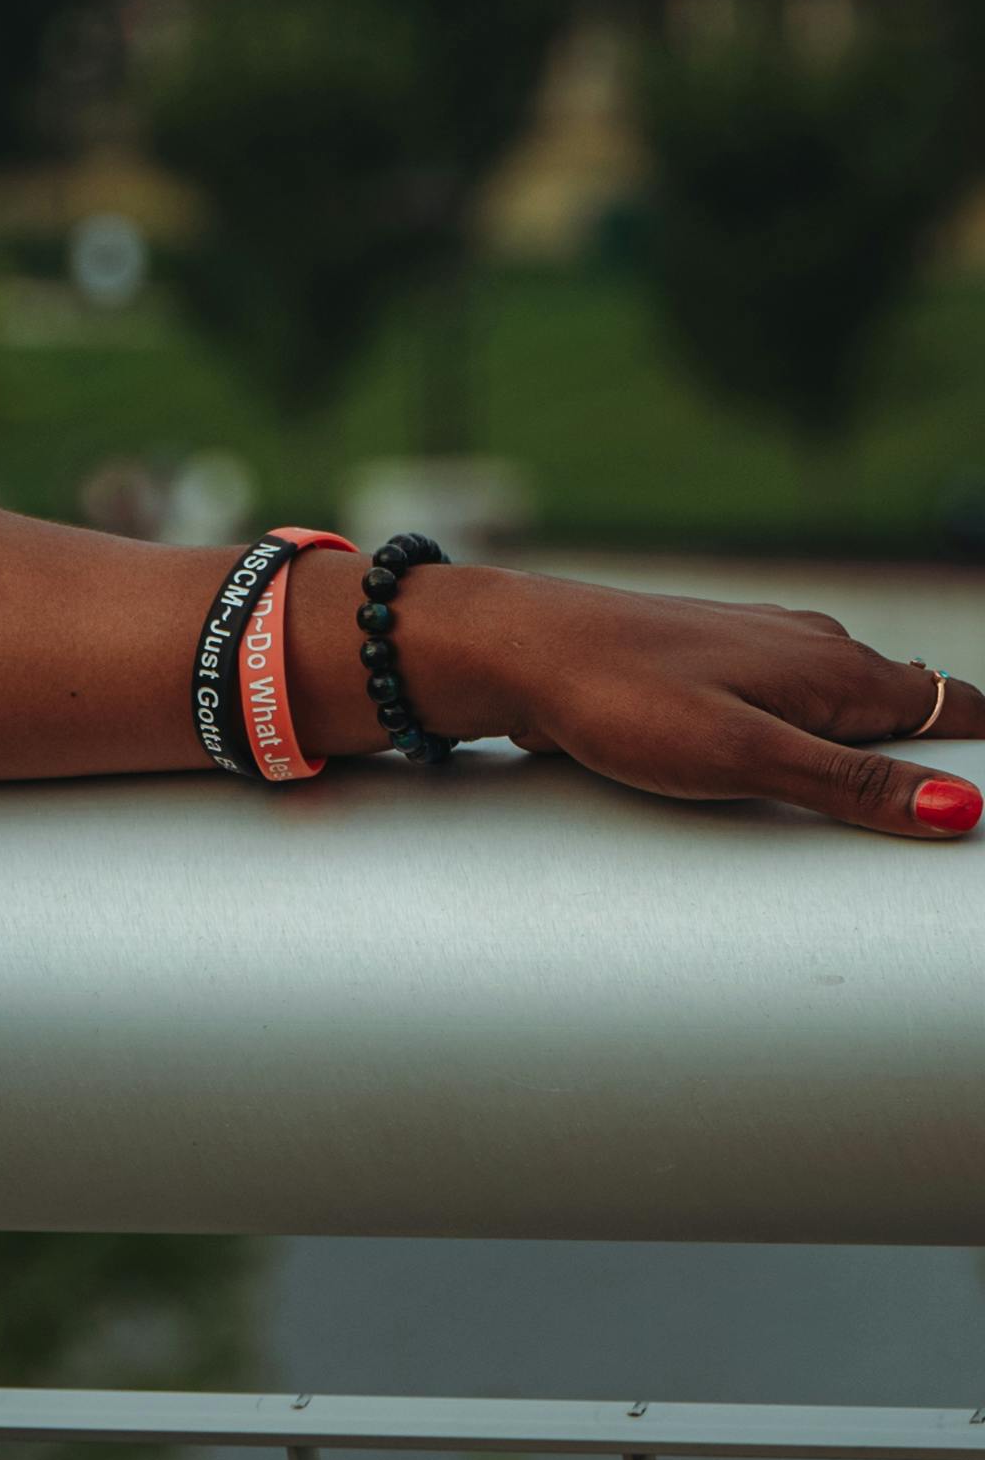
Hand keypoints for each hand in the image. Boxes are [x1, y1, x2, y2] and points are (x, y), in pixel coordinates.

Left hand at [398, 559, 982, 842]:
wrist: (520, 650)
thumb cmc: (623, 698)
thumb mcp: (748, 756)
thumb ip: (853, 785)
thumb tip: (961, 806)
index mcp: (835, 669)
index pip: (952, 706)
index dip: (982, 750)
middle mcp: (809, 648)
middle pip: (909, 706)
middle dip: (940, 752)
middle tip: (951, 811)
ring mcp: (759, 650)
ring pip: (849, 702)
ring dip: (876, 745)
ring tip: (898, 795)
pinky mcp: (713, 666)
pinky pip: (791, 703)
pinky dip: (816, 734)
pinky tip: (798, 759)